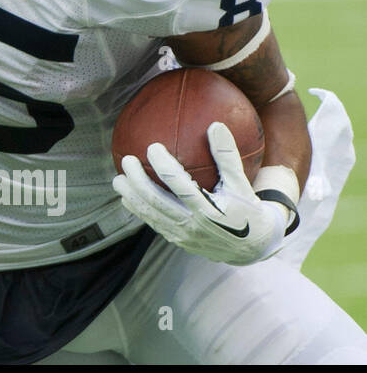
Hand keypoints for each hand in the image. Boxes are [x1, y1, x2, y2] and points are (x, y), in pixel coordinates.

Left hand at [111, 122, 288, 265]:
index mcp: (210, 210)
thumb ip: (227, 156)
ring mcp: (182, 235)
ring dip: (131, 197)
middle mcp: (193, 225)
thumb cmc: (247, 209)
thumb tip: (215, 125)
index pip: (180, 185)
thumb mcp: (241, 183)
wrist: (253, 247)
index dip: (163, 165)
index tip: (152, 147)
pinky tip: (127, 197)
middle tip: (127, 160)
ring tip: (118, 179)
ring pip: (149, 214)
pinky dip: (138, 210)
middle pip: (156, 201)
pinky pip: (153, 224)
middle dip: (137, 180)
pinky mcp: (177, 241)